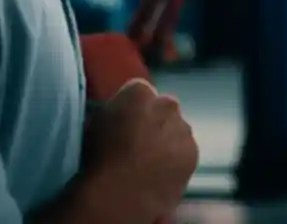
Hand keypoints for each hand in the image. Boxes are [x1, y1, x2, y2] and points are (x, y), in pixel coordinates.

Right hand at [80, 79, 199, 222]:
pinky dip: (176, 159)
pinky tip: (160, 174)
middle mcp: (167, 104)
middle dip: (154, 121)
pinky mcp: (192, 153)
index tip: (124, 124)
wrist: (119, 194)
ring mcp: (183, 128)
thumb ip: (114, 112)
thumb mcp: (94, 125)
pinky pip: (184, 152)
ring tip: (149, 163)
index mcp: (139, 92)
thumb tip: (119, 116)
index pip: (139, 91)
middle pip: (163, 109)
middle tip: (139, 144)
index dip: (131, 109)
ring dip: (167, 141)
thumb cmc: (97, 159)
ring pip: (176, 131)